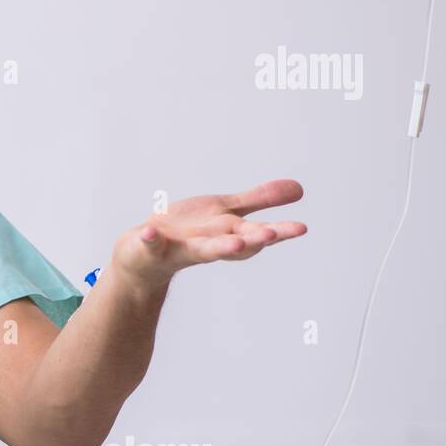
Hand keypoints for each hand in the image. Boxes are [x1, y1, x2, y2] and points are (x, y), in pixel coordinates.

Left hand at [111, 178, 307, 289]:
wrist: (145, 257)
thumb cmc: (189, 233)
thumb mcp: (226, 213)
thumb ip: (260, 201)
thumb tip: (300, 188)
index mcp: (228, 235)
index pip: (257, 234)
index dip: (278, 232)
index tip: (300, 228)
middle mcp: (209, 245)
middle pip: (235, 243)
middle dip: (253, 240)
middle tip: (272, 235)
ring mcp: (180, 248)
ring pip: (202, 250)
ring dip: (218, 247)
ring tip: (236, 245)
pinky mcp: (151, 247)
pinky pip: (151, 243)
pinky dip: (150, 239)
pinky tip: (149, 232)